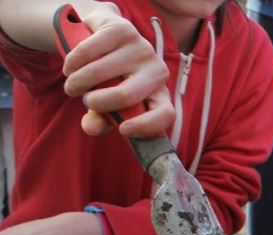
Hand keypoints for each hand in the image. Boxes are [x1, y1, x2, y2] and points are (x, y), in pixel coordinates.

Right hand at [62, 3, 173, 137]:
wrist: (102, 34)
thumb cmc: (108, 79)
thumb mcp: (106, 103)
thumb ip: (101, 120)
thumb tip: (91, 129)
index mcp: (159, 95)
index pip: (166, 114)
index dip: (147, 126)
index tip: (122, 130)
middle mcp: (157, 72)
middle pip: (127, 95)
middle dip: (97, 102)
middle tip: (83, 100)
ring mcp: (142, 49)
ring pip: (102, 74)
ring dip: (77, 83)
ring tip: (71, 85)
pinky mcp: (123, 30)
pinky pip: (89, 52)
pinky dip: (73, 63)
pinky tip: (69, 68)